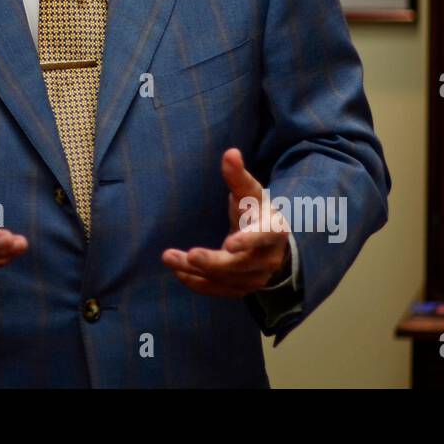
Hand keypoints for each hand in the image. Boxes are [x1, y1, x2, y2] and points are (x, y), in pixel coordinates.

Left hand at [161, 148, 290, 296]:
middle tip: (189, 255)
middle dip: (214, 262)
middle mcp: (268, 258)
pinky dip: (197, 283)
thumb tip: (230, 152)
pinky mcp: (241, 288)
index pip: (264, 236)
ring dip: (196, 271)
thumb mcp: (250, 192)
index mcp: (274, 230)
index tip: (229, 243)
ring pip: (225, 279)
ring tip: (169, 257)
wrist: (271, 242)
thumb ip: (238, 176)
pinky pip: (218, 290)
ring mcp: (256, 278)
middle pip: (241, 265)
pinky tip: (178, 271)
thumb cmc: (257, 211)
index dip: (248, 240)